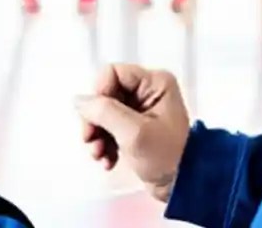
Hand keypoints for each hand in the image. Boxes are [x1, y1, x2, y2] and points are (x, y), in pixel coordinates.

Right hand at [75, 64, 190, 202]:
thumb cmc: (167, 157)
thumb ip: (104, 112)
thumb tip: (79, 100)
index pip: (113, 73)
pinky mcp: (136, 128)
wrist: (183, 187)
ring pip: (104, 113)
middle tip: (91, 140)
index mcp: (155, 83)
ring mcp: (141, 110)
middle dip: (95, 120)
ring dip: (98, 135)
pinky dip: (105, 143)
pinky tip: (108, 160)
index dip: (99, 94)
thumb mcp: (133, 132)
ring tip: (100, 155)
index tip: (95, 119)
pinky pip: (110, 128)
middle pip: (106, 94)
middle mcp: (148, 91)